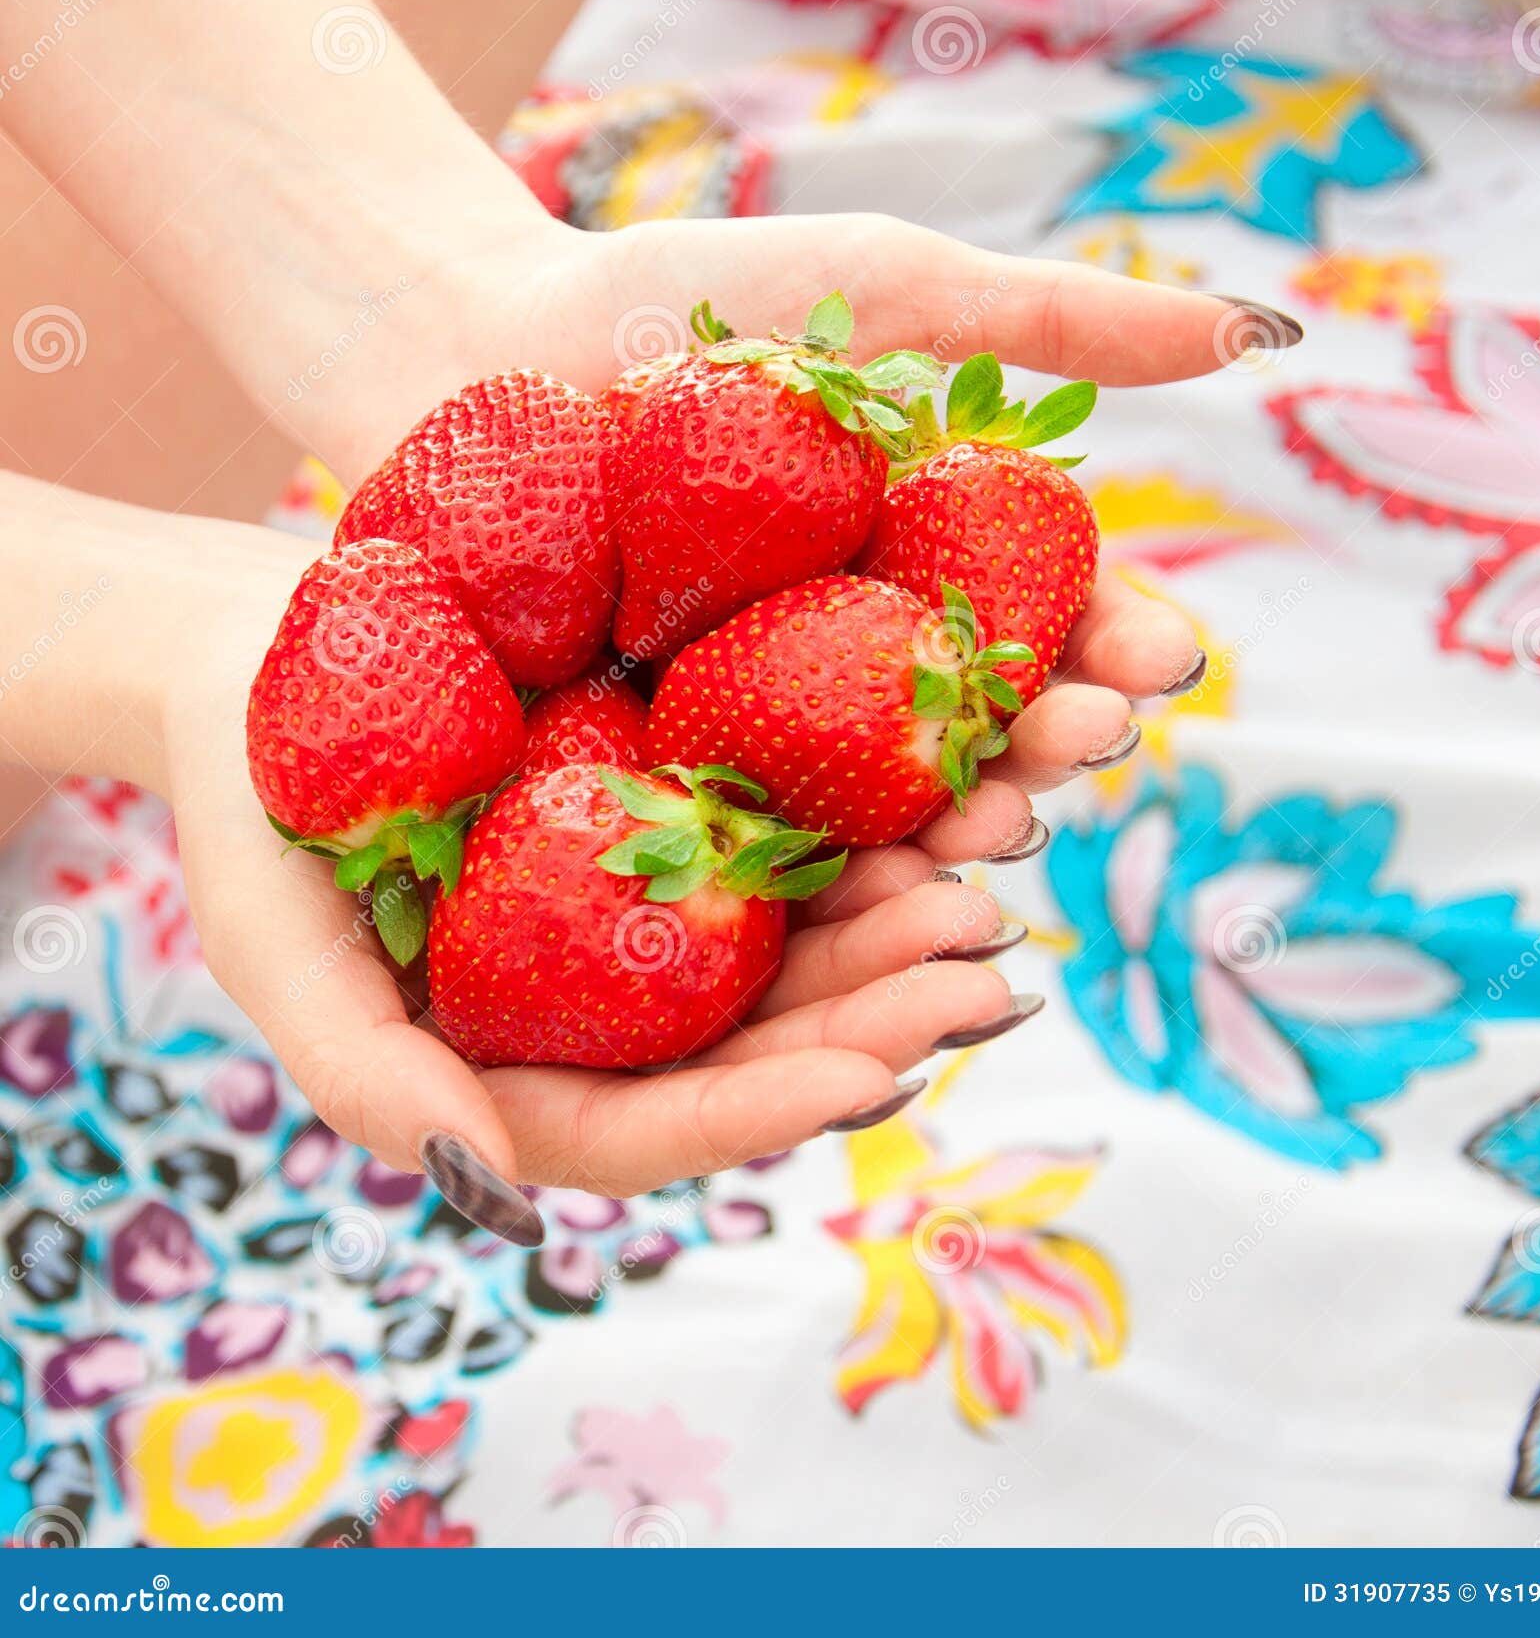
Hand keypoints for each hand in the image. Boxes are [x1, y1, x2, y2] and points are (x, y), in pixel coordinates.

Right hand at [164, 525, 1038, 1241]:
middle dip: (872, 1020)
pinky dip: (864, 816)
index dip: (759, 1110)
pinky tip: (943, 791)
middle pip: (752, 1039)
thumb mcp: (275, 948)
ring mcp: (645, 902)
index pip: (651, 1121)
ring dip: (895, 926)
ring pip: (791, 940)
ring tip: (985, 895)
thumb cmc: (253, 811)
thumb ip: (368, 1075)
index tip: (872, 1080)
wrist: (264, 652)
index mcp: (520, 1061)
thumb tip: (491, 1188)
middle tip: (982, 983)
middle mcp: (603, 997)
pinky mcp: (675, 802)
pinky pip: (781, 822)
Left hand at [429, 216, 1248, 883]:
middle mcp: (864, 665)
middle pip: (975, 729)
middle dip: (1041, 748)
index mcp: (932, 570)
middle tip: (1081, 747)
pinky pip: (745, 836)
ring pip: (876, 804)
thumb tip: (1261, 332)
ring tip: (992, 831)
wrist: (477, 351)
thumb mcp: (883, 293)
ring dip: (945, 828)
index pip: (1049, 625)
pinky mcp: (668, 777)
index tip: (1159, 658)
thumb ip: (1055, 324)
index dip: (1110, 646)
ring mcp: (768, 731)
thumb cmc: (685, 306)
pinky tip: (851, 889)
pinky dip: (803, 867)